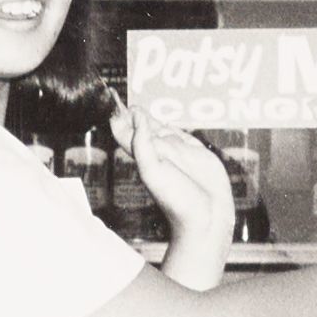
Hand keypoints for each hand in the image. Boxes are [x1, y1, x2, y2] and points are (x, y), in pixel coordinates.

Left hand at [114, 102, 240, 277]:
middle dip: (130, 114)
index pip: (125, 131)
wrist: (206, 218)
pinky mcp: (196, 153)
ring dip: (149, 118)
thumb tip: (136, 115)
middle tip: (118, 98)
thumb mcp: (153, 169)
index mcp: (143, 155)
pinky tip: (165, 122)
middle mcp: (159, 151)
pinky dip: (172, 126)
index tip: (110, 98)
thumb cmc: (177, 200)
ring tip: (137, 106)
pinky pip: (182, 135)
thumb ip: (143, 142)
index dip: (118, 116)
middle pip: (140, 128)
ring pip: (160, 129)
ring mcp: (178, 152)